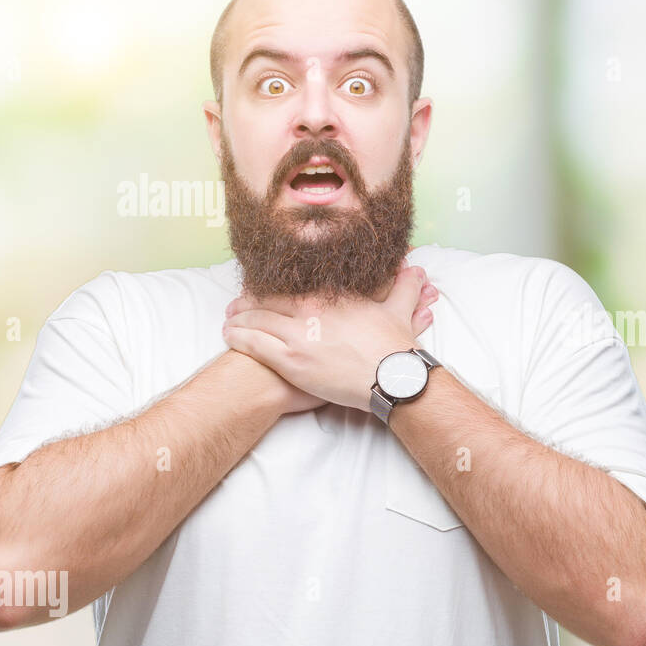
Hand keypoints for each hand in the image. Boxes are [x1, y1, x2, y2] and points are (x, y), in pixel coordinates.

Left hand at [223, 263, 437, 413]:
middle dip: (247, 303)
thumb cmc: (395, 347)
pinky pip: (254, 344)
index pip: (290, 286)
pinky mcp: (290, 360)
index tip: (260, 291)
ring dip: (238, 320)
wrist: (393, 376)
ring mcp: (297, 335)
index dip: (270, 288)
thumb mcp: (400, 310)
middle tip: (235, 306)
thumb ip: (404, 286)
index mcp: (330, 297)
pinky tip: (230, 336)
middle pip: (267, 301)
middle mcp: (309, 310)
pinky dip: (238, 338)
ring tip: (228, 322)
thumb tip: (418, 269)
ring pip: (255, 321)